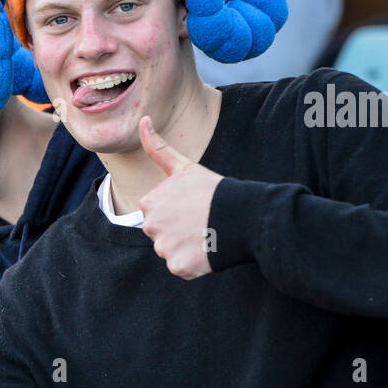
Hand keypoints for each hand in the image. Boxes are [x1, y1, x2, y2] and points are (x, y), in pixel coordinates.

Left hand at [138, 116, 222, 278]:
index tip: (193, 206)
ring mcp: (164, 248)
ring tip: (207, 234)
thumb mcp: (184, 166)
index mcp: (149, 203)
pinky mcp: (179, 266)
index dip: (176, 212)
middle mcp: (151, 227)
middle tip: (201, 221)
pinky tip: (208, 250)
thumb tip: (143, 119)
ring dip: (186, 248)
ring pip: (171, 252)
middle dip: (178, 231)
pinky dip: (195, 264)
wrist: (245, 214)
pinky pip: (182, 268)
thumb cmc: (214, 190)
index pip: (156, 215)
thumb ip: (157, 147)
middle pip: (161, 235)